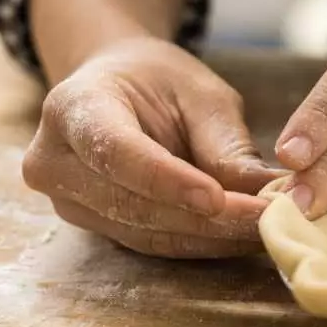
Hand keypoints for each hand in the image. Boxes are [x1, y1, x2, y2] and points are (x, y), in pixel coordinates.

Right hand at [22, 38, 284, 257]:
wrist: (116, 90)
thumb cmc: (159, 82)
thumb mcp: (199, 94)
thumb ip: (226, 143)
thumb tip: (270, 192)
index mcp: (73, 107)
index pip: (116, 152)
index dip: (167, 180)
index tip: (219, 198)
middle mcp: (55, 161)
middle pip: (132, 204)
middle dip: (206, 219)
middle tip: (269, 219)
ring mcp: (68, 202)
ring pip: (145, 234)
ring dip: (211, 238)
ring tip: (268, 229)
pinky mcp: (93, 228)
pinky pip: (152, 244)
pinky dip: (201, 243)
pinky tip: (242, 236)